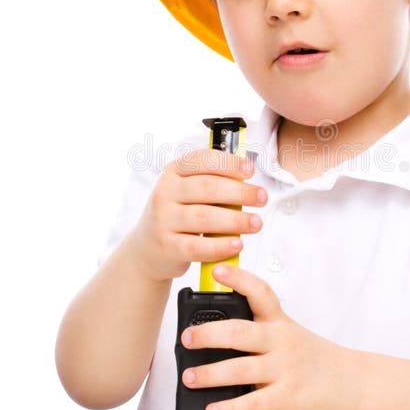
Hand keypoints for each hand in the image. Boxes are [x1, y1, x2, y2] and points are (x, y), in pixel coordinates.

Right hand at [133, 148, 267, 281]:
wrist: (147, 249)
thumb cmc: (177, 215)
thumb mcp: (186, 191)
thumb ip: (212, 181)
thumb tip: (247, 176)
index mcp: (173, 172)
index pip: (201, 160)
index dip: (228, 163)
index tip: (250, 170)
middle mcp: (165, 192)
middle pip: (208, 188)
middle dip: (240, 192)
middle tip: (262, 198)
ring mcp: (163, 220)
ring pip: (204, 217)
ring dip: (236, 220)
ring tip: (256, 223)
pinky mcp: (167, 247)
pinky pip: (198, 246)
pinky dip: (221, 245)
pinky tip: (237, 243)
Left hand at [180, 262, 349, 409]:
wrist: (352, 382)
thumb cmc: (315, 357)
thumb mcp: (290, 333)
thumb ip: (260, 330)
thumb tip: (216, 331)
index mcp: (279, 322)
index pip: (259, 293)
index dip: (238, 279)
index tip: (218, 271)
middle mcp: (281, 341)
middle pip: (240, 331)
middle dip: (208, 334)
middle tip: (187, 338)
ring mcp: (285, 368)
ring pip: (240, 368)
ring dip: (210, 374)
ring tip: (190, 377)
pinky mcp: (288, 396)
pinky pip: (254, 403)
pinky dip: (230, 408)